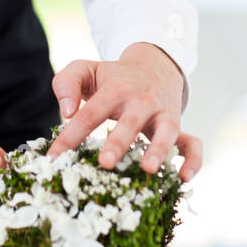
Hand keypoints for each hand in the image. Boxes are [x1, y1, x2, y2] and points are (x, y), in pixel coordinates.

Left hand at [45, 42, 202, 181]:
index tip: (54, 158)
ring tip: (147, 170)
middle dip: (118, 142)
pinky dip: (193, 160)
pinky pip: (193, 144)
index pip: (90, 113)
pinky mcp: (179, 127)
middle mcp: (142, 101)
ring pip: (167, 131)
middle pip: (130, 121)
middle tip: (104, 163)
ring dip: (158, 150)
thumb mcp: (85, 70)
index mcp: (116, 89)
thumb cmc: (112, 76)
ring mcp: (163, 115)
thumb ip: (66, 83)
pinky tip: (184, 179)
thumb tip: (66, 111)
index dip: (71, 135)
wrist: (154, 66)